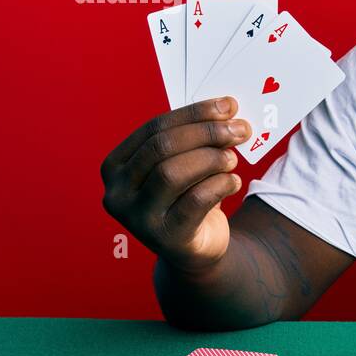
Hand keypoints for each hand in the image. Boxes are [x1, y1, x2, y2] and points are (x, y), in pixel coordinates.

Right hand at [100, 97, 251, 272]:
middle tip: (240, 129)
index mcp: (116, 165)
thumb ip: (195, 140)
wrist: (194, 249)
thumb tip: (226, 110)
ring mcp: (136, 218)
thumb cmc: (188, 197)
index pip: (154, 129)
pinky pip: (194, 201)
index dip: (194, 114)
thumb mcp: (185, 166)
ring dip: (211, 159)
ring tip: (233, 159)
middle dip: (206, 133)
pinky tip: (234, 182)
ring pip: (172, 173)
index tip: (228, 105)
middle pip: (161, 148)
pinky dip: (219, 185)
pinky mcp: (164, 238)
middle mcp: (117, 192)